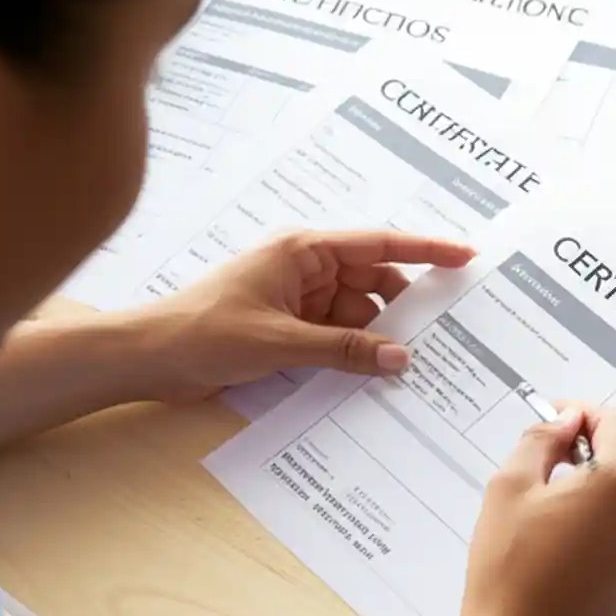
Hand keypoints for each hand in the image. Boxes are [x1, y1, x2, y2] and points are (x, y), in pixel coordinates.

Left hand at [128, 230, 473, 401]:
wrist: (149, 357)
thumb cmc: (203, 331)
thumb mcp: (280, 341)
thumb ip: (343, 350)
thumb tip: (399, 357)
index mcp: (304, 251)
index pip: (378, 244)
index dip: (426, 249)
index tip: (465, 256)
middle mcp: (307, 269)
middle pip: (374, 282)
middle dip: (404, 306)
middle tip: (443, 331)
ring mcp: (299, 299)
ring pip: (358, 313)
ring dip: (379, 335)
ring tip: (412, 361)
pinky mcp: (291, 327)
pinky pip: (338, 336)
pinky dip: (356, 351)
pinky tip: (376, 371)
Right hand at [446, 407, 615, 615]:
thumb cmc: (509, 561)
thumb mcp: (512, 485)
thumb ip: (542, 438)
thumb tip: (567, 419)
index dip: (584, 412)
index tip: (554, 420)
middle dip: (601, 440)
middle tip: (557, 450)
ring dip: (613, 472)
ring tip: (566, 484)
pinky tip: (578, 518)